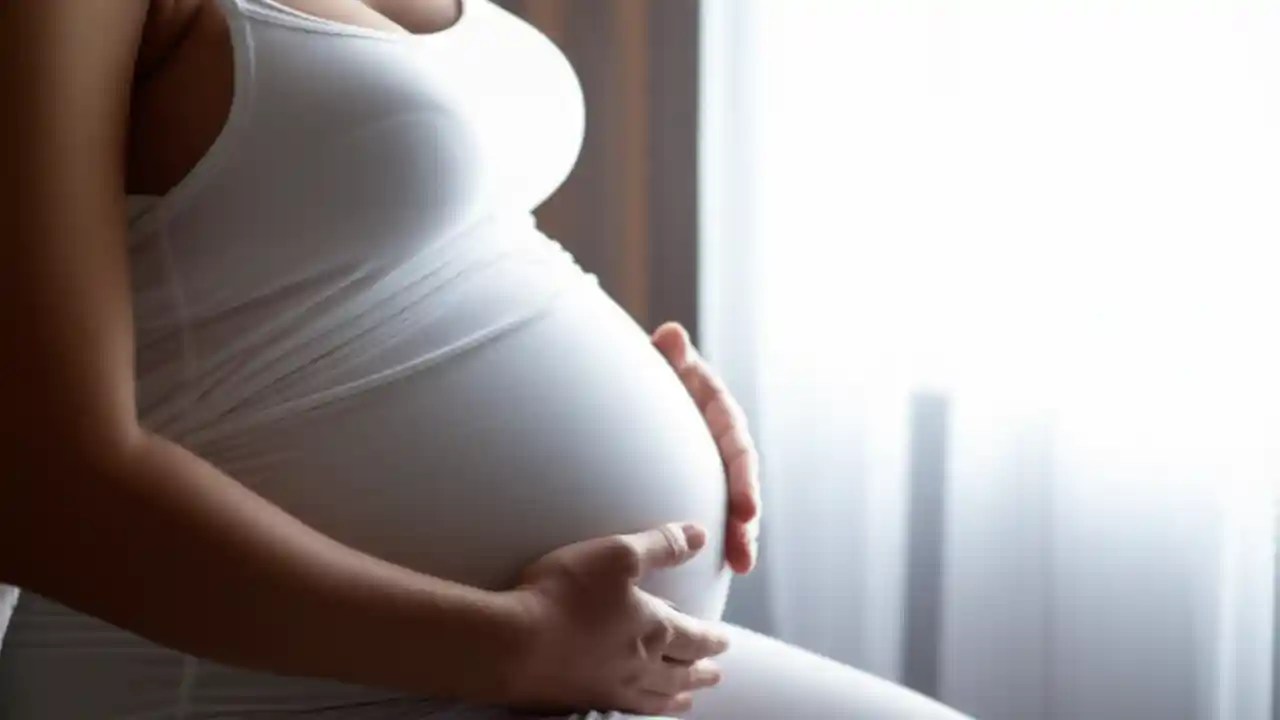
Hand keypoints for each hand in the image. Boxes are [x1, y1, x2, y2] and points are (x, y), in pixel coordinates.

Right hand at [501, 523, 729, 715]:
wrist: (513, 643)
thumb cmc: (564, 593)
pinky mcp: (583, 702)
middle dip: (701, 671)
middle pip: (681, 672)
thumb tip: (700, 534)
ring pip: (657, 697)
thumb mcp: (617, 554)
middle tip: (715, 674)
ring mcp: (612, 688)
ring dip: (678, 696)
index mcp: (655, 629)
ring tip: (688, 699)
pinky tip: (639, 709)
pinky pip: (627, 711)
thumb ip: (661, 545)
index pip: (695, 638)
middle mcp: (640, 665)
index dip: (712, 640)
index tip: (724, 642)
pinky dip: (646, 711)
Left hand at [652, 322, 760, 573]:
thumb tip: (671, 335)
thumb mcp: (655, 363)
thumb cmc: (643, 371)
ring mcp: (710, 460)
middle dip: (746, 518)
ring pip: (730, 500)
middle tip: (743, 552)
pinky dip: (715, 537)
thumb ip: (667, 356)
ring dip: (738, 535)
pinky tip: (716, 569)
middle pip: (740, 481)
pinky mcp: (697, 478)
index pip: (736, 445)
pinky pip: (711, 508)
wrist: (624, 386)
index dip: (743, 479)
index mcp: (715, 408)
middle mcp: (719, 436)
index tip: (744, 510)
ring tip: (741, 567)